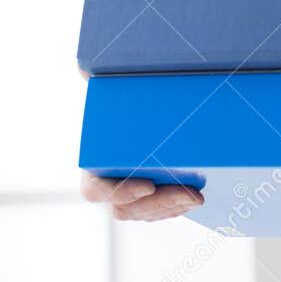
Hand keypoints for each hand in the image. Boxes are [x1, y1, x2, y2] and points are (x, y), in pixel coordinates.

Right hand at [77, 66, 203, 220]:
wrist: (122, 119)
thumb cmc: (111, 106)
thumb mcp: (103, 93)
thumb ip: (96, 81)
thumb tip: (82, 68)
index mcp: (90, 165)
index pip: (96, 190)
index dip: (120, 192)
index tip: (148, 185)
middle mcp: (104, 188)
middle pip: (126, 209)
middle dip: (159, 204)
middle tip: (191, 194)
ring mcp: (123, 199)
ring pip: (144, 213)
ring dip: (171, 208)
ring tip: (198, 196)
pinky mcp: (143, 201)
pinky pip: (156, 212)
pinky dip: (175, 208)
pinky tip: (194, 199)